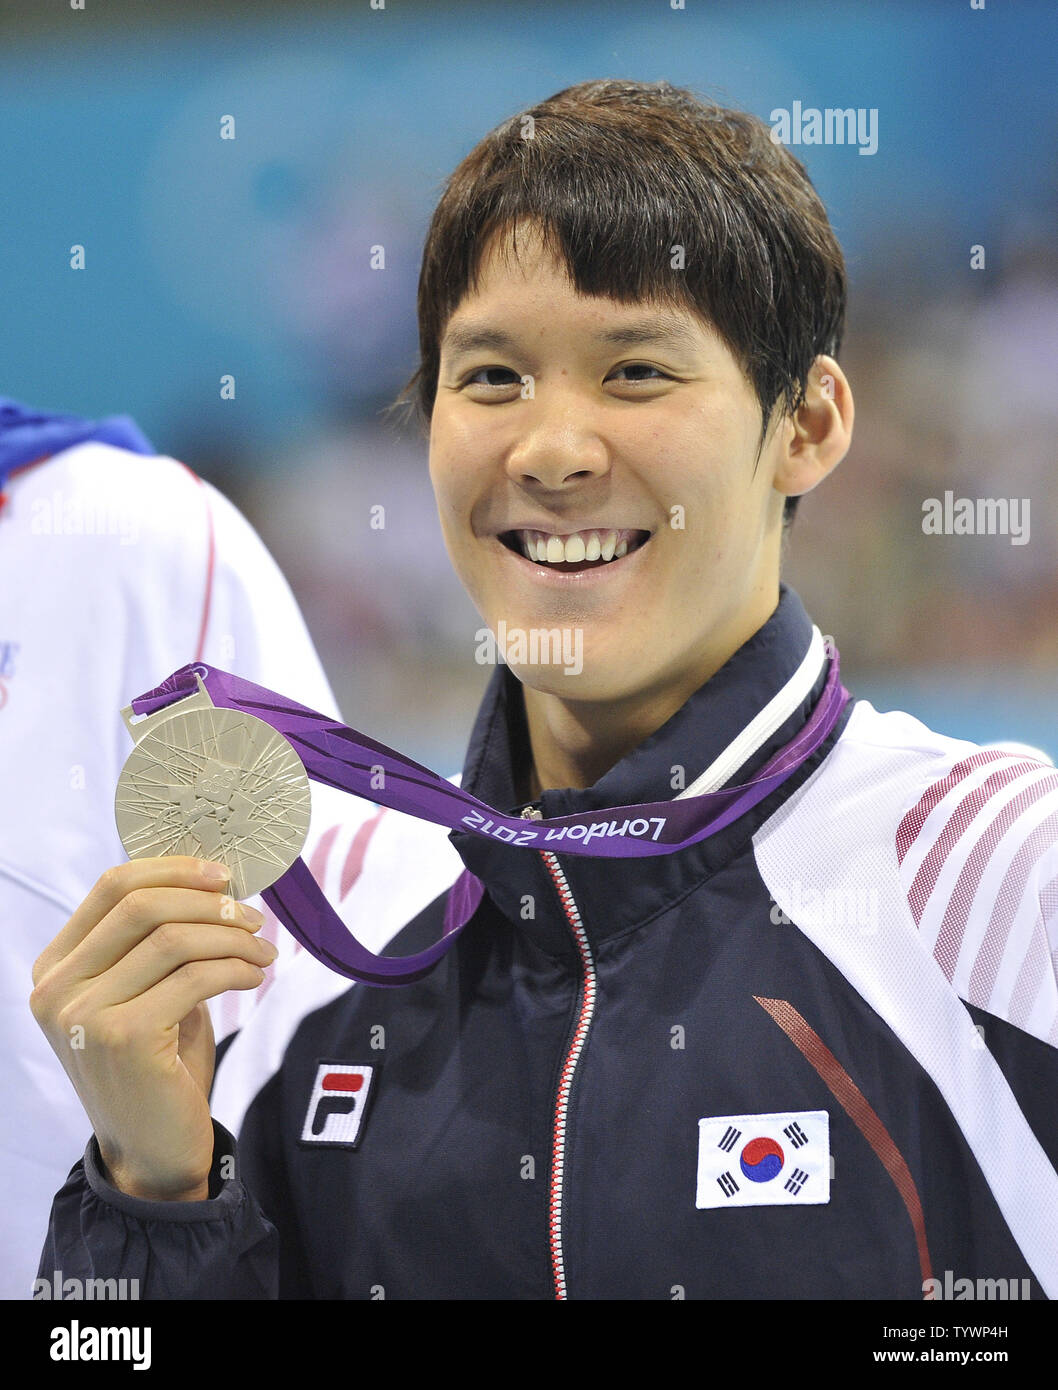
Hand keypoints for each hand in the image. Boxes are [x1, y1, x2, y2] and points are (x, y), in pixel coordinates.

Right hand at [30, 857, 276, 1200]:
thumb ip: (157, 942)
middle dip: (209, 903)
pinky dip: (235, 969)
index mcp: (55, 967)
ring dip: (231, 938)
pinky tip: (253, 978)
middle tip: (253, 917)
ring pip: (173, 939)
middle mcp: (57, 988)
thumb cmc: (154, 1066)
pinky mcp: (124, 1038)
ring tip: (262, 952)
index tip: (222, 874)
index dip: (173, 870)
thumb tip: (213, 883)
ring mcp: (85, 1014)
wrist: (151, 1152)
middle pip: (143, 906)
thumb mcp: (143, 994)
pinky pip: (195, 978)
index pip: (112, 888)